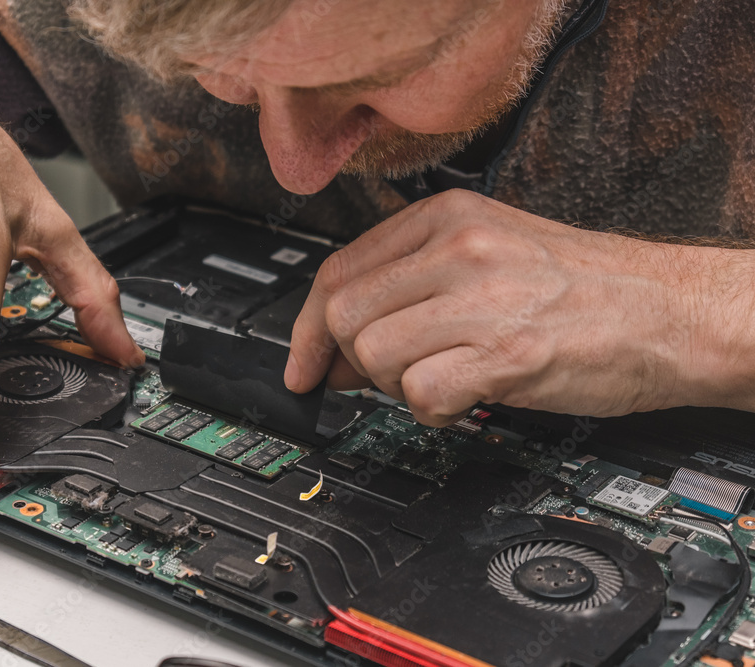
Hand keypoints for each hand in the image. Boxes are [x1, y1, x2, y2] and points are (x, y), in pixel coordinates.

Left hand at [284, 189, 716, 424]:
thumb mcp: (484, 258)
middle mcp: (459, 247)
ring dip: (396, 385)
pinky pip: (421, 394)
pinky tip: (467, 398)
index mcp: (446, 216)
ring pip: (373, 354)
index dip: (305, 329)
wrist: (668, 309)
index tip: (301, 365)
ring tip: (443, 378)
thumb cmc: (581, 286)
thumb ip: (406, 291)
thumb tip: (334, 351)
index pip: (337, 270)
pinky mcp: (508, 352)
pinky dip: (433, 411)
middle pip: (343, 315)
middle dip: (353, 360)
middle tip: (385, 376)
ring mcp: (483, 297)